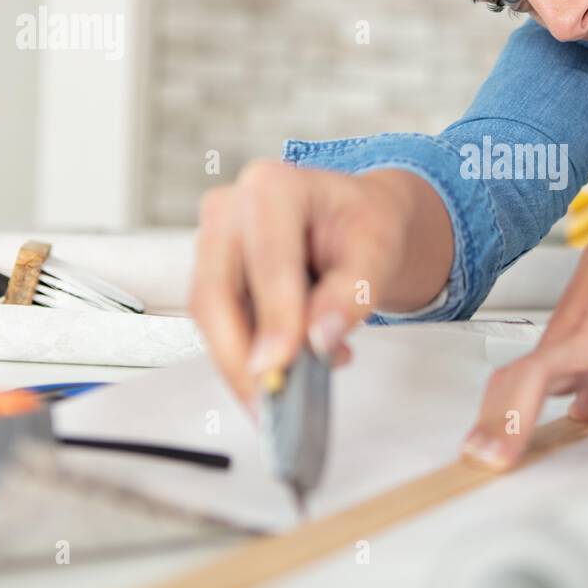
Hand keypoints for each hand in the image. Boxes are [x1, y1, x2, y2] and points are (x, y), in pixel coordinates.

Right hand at [189, 160, 422, 405]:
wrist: (355, 219)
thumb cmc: (364, 224)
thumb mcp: (379, 250)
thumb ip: (353, 293)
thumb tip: (320, 338)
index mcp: (273, 187)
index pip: (267, 258)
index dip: (273, 314)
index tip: (280, 363)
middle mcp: (230, 208)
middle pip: (215, 291)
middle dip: (240, 354)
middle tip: (269, 400)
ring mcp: (212, 241)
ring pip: (208, 314)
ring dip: (241, 363)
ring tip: (285, 393)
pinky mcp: (210, 274)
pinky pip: (217, 324)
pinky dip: (246, 356)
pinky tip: (283, 373)